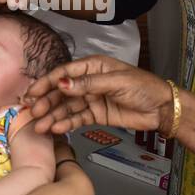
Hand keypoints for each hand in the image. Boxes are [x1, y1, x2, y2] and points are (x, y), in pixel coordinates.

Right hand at [22, 55, 174, 135]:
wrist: (161, 108)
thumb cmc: (144, 87)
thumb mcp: (116, 81)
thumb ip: (88, 83)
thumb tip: (63, 83)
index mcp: (93, 66)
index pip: (65, 73)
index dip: (47, 82)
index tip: (32, 92)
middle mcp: (89, 82)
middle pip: (62, 92)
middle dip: (46, 102)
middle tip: (32, 112)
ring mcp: (91, 99)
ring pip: (67, 107)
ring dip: (53, 116)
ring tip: (40, 126)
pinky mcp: (95, 115)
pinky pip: (77, 119)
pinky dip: (66, 124)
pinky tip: (56, 128)